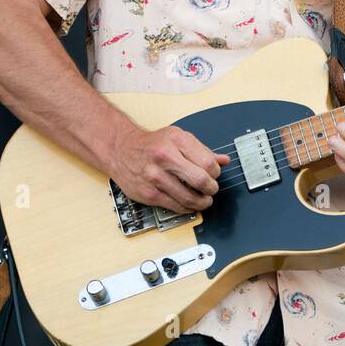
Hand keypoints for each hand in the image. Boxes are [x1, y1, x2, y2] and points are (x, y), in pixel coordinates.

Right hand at [105, 124, 230, 213]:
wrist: (121, 149)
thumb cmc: (152, 144)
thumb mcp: (178, 138)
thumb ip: (202, 150)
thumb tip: (223, 161)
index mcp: (177, 141)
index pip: (208, 163)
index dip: (216, 173)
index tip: (214, 176)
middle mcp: (165, 157)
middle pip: (200, 180)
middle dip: (211, 189)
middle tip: (211, 190)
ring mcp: (155, 176)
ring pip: (189, 198)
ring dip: (202, 202)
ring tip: (203, 200)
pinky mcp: (149, 193)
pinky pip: (175, 206)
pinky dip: (187, 208)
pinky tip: (189, 204)